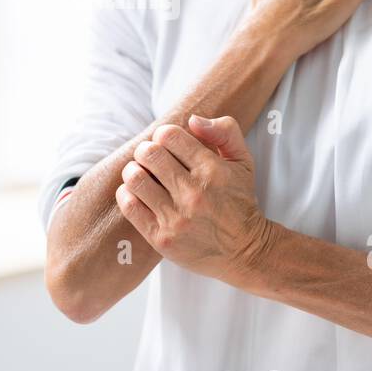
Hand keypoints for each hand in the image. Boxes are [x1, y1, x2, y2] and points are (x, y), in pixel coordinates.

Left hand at [115, 115, 273, 284]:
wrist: (244, 251)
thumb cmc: (239, 201)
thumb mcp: (243, 161)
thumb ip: (224, 131)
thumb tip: (192, 119)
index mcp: (213, 170)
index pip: (169, 136)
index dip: (163, 135)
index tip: (166, 144)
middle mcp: (194, 194)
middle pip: (149, 154)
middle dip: (145, 151)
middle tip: (150, 158)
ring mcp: (177, 218)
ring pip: (135, 179)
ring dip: (133, 171)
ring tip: (141, 174)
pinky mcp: (162, 238)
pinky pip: (130, 206)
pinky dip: (127, 194)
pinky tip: (136, 193)